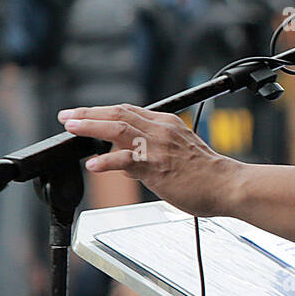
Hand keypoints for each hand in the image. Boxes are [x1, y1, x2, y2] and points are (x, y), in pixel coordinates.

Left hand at [58, 104, 233, 216]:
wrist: (227, 184)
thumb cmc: (206, 173)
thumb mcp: (177, 153)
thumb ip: (149, 155)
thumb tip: (125, 164)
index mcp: (166, 124)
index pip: (128, 111)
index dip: (102, 111)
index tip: (83, 114)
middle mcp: (160, 130)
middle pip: (118, 113)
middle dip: (89, 113)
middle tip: (67, 116)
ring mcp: (158, 146)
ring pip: (118, 129)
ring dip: (91, 126)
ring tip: (71, 128)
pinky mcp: (157, 165)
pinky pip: (127, 160)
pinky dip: (107, 161)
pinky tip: (93, 164)